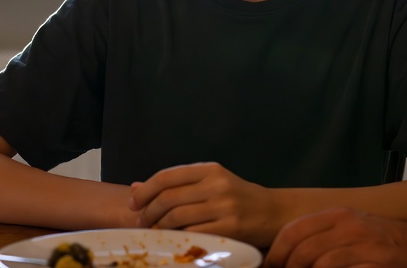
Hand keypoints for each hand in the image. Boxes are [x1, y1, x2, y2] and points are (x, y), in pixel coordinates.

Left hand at [129, 162, 279, 245]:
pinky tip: (175, 238)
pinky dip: (178, 237)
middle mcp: (217, 185)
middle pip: (169, 198)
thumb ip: (176, 184)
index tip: (134, 203)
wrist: (273, 212)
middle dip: (148, 212)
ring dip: (160, 227)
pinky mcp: (230, 228)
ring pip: (177, 217)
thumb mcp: (209, 182)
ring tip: (155, 231)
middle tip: (141, 221)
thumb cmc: (237, 197)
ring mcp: (224, 207)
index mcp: (210, 169)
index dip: (145, 190)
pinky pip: (193, 234)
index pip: (167, 176)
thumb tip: (136, 188)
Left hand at [266, 208, 406, 267]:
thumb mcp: (349, 227)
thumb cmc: (382, 239)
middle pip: (303, 251)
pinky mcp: (377, 267)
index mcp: (339, 215)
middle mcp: (351, 228)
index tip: (272, 266)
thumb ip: (321, 235)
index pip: (294, 230)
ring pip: (321, 265)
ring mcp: (366, 248)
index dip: (277, 253)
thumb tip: (286, 254)